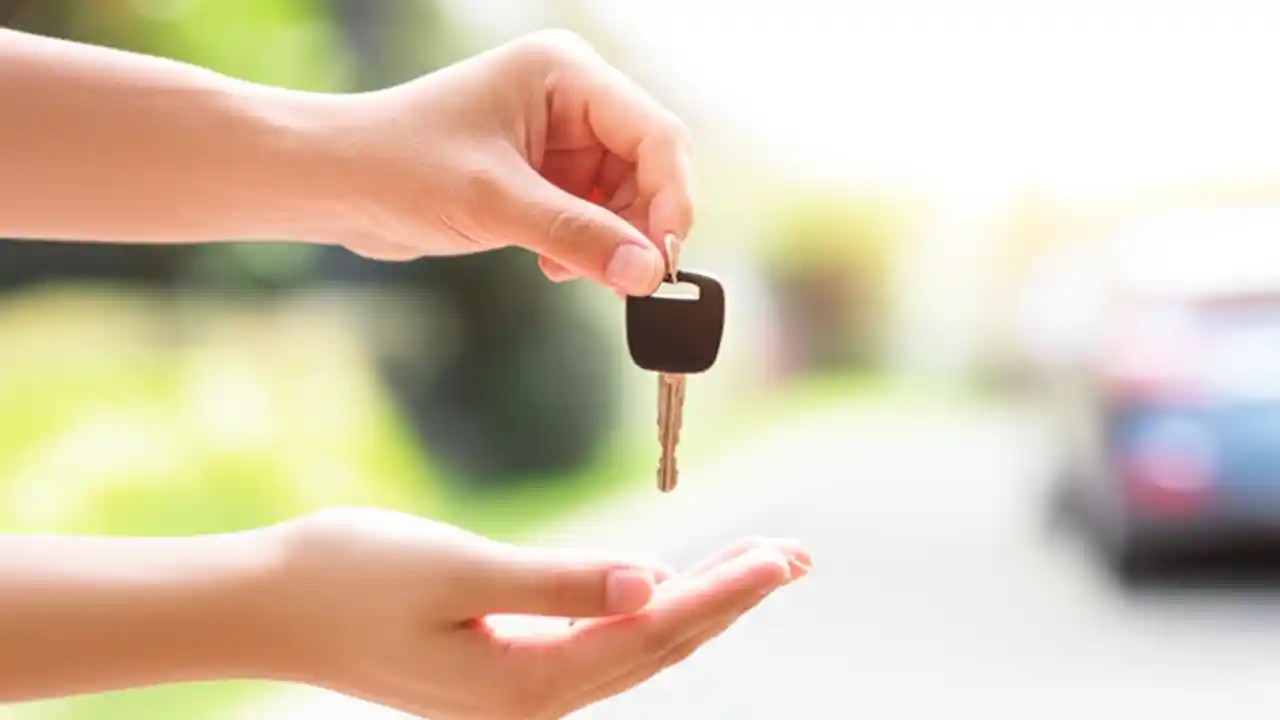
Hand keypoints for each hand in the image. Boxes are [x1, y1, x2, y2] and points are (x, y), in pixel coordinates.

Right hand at [262, 508, 809, 719]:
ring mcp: (517, 692)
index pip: (654, 632)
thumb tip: (649, 583)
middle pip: (658, 647)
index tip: (783, 560)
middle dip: (730, 601)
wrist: (270, 607)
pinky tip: (670, 591)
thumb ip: (556, 584)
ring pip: (634, 649)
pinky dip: (647, 615)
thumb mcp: (456, 569)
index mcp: (526, 682)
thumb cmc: (351, 577)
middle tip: (795, 558)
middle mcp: (532, 701)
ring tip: (754, 568)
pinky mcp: (501, 671)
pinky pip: (598, 647)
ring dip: (697, 606)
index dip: (724, 594)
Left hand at [316, 30, 692, 295]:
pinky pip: (592, 213)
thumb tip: (650, 274)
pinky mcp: (540, 174)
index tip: (666, 260)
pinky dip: (585, 245)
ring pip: (624, 197)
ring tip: (569, 268)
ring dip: (610, 241)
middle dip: (641, 225)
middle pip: (648, 167)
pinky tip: (553, 265)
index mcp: (565, 73)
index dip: (672, 198)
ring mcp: (556, 137)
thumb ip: (579, 237)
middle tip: (630, 278)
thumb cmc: (398, 167)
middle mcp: (568, 97)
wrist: (332, 183)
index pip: (655, 133)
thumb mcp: (496, 204)